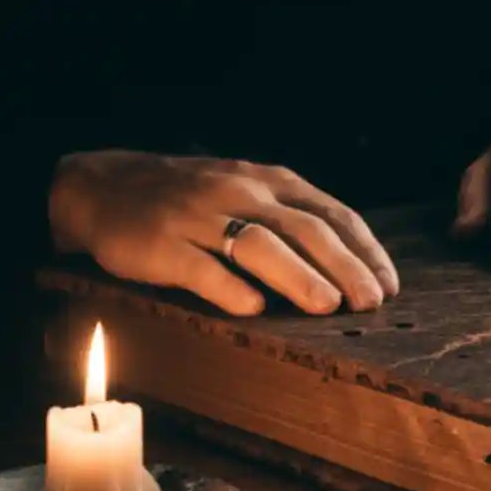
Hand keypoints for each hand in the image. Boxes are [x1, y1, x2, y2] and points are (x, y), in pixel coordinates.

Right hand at [48, 150, 397, 315]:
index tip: (389, 284)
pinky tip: (254, 309)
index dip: (364, 250)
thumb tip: (348, 265)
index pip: (331, 213)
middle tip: (371, 302)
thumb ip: (289, 218)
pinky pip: (200, 267)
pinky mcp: (162, 244)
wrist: (102, 187)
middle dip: (345, 267)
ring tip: (328, 305)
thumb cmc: (189, 198)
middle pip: (305, 229)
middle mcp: (239, 192)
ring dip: (298, 276)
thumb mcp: (245, 190)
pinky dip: (229, 288)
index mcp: (267, 181)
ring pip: (259, 244)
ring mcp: (199, 217)